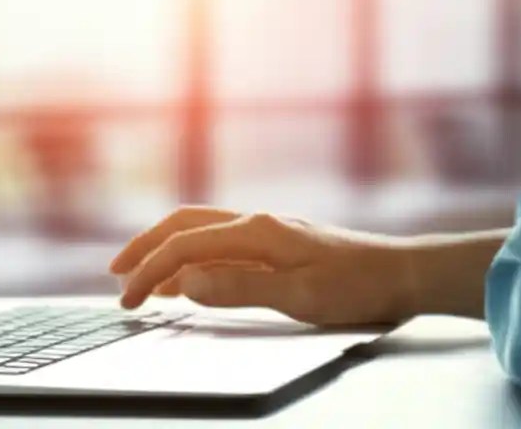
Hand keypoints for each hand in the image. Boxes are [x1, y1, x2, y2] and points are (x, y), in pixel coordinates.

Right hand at [108, 207, 414, 325]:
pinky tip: (191, 277)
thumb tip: (185, 282)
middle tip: (117, 274)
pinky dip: (193, 256)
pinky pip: (221, 242)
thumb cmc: (357, 285)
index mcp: (257, 231)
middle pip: (184, 224)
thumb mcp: (297, 296)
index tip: (128, 298)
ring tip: (143, 279)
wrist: (404, 272)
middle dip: (145, 247)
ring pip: (200, 231)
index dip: (149, 271)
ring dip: (167, 250)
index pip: (185, 246)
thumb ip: (237, 287)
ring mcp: (267, 230)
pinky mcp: (278, 243)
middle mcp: (257, 223)